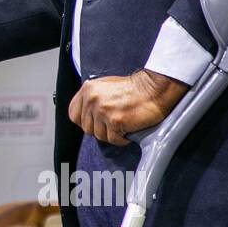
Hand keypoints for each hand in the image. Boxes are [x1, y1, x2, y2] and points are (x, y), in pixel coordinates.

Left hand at [68, 69, 188, 145]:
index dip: (84, 122)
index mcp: (87, 89)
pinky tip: (128, 130)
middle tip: (113, 124)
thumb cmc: (133, 89)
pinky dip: (122, 139)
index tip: (95, 123)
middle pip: (86, 128)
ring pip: (99, 136)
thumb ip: (92, 99)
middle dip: (100, 129)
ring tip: (122, 125)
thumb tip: (85, 115)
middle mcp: (92, 99)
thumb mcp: (105, 86)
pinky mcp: (115, 121)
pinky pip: (113, 140)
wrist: (154, 89)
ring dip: (112, 134)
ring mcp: (102, 110)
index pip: (73, 114)